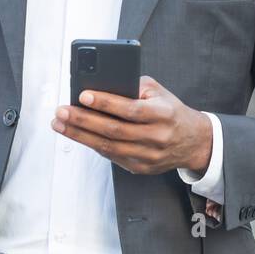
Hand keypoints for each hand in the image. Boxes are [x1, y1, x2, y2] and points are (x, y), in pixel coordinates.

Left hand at [52, 75, 212, 174]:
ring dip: (80, 135)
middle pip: (114, 130)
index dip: (105, 103)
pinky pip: (112, 156)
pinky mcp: (141, 168)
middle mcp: (156, 137)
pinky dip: (92, 145)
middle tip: (61, 111)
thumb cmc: (170, 112)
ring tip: (60, 123)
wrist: (194, 142)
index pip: (130, 109)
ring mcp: (148, 155)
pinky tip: (77, 134)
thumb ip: (134, 86)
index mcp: (163, 114)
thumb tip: (101, 85)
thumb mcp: (159, 92)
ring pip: (108, 147)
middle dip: (83, 120)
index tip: (83, 95)